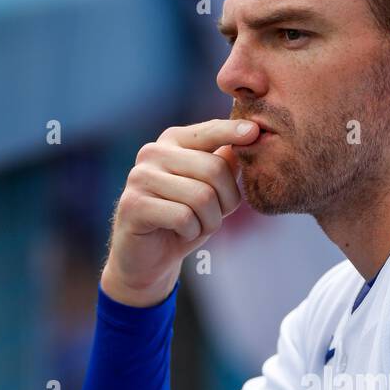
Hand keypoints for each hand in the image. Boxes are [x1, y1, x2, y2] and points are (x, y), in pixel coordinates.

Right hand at [100, 118, 259, 306]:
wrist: (148, 258)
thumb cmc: (183, 221)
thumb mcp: (211, 191)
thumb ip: (224, 164)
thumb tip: (251, 135)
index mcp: (172, 142)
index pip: (210, 131)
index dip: (233, 132)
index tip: (255, 131)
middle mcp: (153, 152)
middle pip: (214, 169)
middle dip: (227, 201)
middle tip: (215, 217)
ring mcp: (140, 177)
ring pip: (202, 197)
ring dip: (210, 221)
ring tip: (197, 227)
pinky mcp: (134, 205)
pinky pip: (183, 217)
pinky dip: (191, 232)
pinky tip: (179, 233)